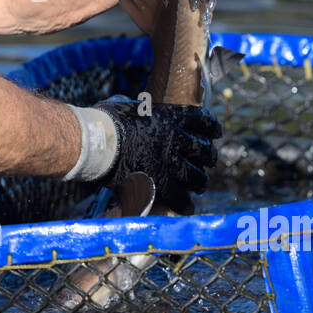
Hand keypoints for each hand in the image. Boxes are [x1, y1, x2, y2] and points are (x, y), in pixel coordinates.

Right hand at [91, 99, 219, 213]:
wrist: (95, 141)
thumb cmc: (102, 121)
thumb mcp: (124, 106)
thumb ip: (134, 110)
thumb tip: (125, 106)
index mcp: (167, 116)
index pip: (199, 120)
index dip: (211, 127)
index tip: (216, 132)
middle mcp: (173, 137)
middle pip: (202, 149)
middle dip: (209, 156)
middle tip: (209, 161)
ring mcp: (168, 161)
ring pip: (195, 175)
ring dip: (199, 181)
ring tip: (200, 185)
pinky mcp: (158, 182)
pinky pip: (178, 196)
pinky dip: (184, 202)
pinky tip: (187, 206)